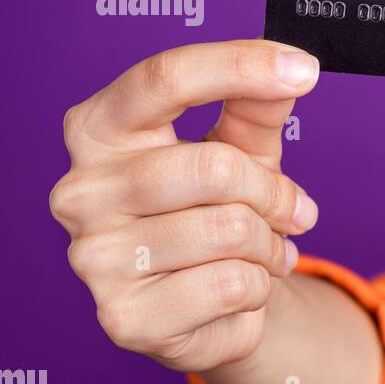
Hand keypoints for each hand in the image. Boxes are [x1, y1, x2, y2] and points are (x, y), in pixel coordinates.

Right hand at [50, 39, 320, 371]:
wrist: (213, 306)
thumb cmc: (217, 210)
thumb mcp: (240, 149)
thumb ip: (256, 107)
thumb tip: (288, 67)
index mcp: (98, 131)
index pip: (164, 79)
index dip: (238, 66)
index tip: (303, 68)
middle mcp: (80, 191)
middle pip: (213, 166)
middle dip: (273, 191)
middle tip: (297, 211)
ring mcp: (94, 259)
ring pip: (230, 229)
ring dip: (270, 243)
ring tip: (265, 252)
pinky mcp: (125, 317)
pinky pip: (232, 285)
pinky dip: (259, 286)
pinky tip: (243, 290)